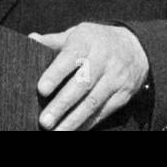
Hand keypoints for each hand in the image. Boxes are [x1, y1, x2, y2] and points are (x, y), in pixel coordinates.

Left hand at [31, 23, 148, 130]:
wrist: (134, 47)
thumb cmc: (95, 42)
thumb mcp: (77, 34)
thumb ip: (54, 40)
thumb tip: (32, 39)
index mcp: (87, 41)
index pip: (71, 57)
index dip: (56, 73)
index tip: (41, 89)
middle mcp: (103, 59)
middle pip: (82, 84)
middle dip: (62, 104)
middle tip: (45, 121)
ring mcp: (115, 78)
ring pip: (93, 102)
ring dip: (74, 120)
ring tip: (57, 131)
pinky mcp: (123, 94)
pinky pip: (104, 112)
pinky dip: (88, 123)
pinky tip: (74, 130)